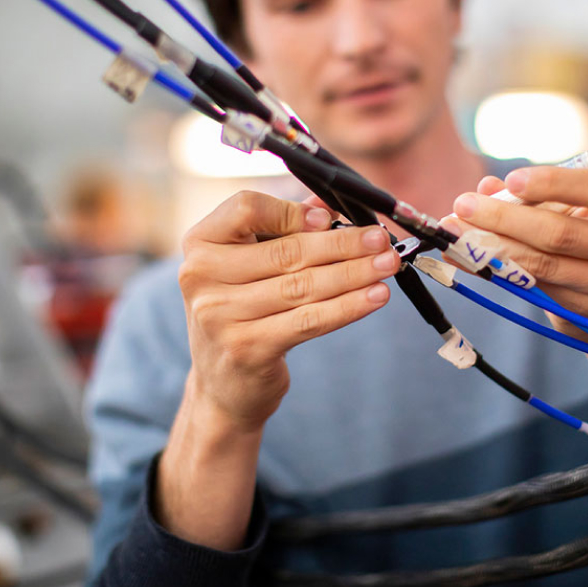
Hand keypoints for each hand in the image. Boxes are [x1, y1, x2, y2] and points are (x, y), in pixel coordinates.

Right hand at [178, 191, 399, 431]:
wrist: (223, 383)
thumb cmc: (241, 311)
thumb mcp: (249, 265)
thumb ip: (284, 228)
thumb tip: (330, 202)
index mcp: (200, 243)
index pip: (246, 209)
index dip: (292, 211)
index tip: (329, 218)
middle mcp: (200, 276)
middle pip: (285, 251)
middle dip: (343, 244)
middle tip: (380, 240)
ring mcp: (220, 315)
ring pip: (303, 286)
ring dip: (354, 273)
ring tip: (387, 265)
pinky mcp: (247, 348)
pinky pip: (310, 320)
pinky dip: (349, 306)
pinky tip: (375, 297)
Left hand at [445, 166, 587, 328]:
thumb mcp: (578, 208)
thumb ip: (537, 195)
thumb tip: (486, 187)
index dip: (553, 184)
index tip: (511, 180)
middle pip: (563, 233)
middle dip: (505, 218)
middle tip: (462, 205)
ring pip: (545, 265)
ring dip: (493, 248)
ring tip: (456, 234)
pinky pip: (540, 287)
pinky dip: (500, 271)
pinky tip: (470, 259)